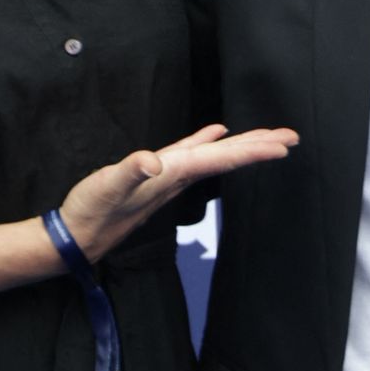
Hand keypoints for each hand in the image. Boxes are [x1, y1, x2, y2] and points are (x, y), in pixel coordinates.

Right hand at [59, 123, 297, 262]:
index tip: (283, 146)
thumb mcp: (107, 187)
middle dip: (260, 147)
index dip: (252, 151)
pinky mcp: (155, 175)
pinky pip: (189, 152)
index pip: (221, 160)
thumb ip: (130, 172)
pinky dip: (205, 141)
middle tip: (292, 137)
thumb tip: (152, 162)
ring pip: (214, 156)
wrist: (77, 237)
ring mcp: (169, 177)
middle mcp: (178, 178)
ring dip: (241, 145)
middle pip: (227, 158)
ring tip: (267, 136)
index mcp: (174, 175)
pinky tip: (216, 133)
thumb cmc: (91, 212)